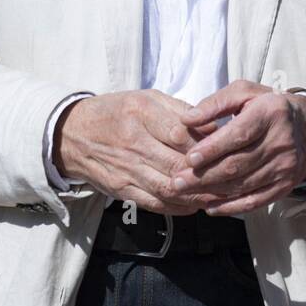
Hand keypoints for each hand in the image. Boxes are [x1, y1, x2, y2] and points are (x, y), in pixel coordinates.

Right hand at [53, 90, 219, 213]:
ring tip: (221, 196)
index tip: (227, 149)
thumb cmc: (116, 112)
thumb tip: (214, 126)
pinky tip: (196, 204)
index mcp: (141, 113)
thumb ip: (180, 110)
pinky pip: (155, 203)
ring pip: (169, 188)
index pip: (181, 133)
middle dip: (209, 175)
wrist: (72, 135)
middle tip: (233, 179)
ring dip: (198, 196)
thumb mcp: (146, 98)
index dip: (207, 145)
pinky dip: (179, 207)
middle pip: (178, 165)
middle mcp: (133, 142)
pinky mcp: (122, 189)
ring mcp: (126, 169)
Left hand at [167, 80, 305, 215]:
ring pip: (243, 185)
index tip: (190, 158)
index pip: (239, 135)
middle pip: (238, 164)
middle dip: (204, 175)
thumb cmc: (267, 107)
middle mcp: (281, 142)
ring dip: (212, 192)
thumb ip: (215, 103)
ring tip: (187, 192)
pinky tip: (209, 206)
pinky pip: (255, 201)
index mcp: (270, 114)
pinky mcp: (285, 186)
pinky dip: (230, 207)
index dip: (213, 148)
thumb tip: (188, 118)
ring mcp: (285, 167)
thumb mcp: (245, 93)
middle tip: (177, 181)